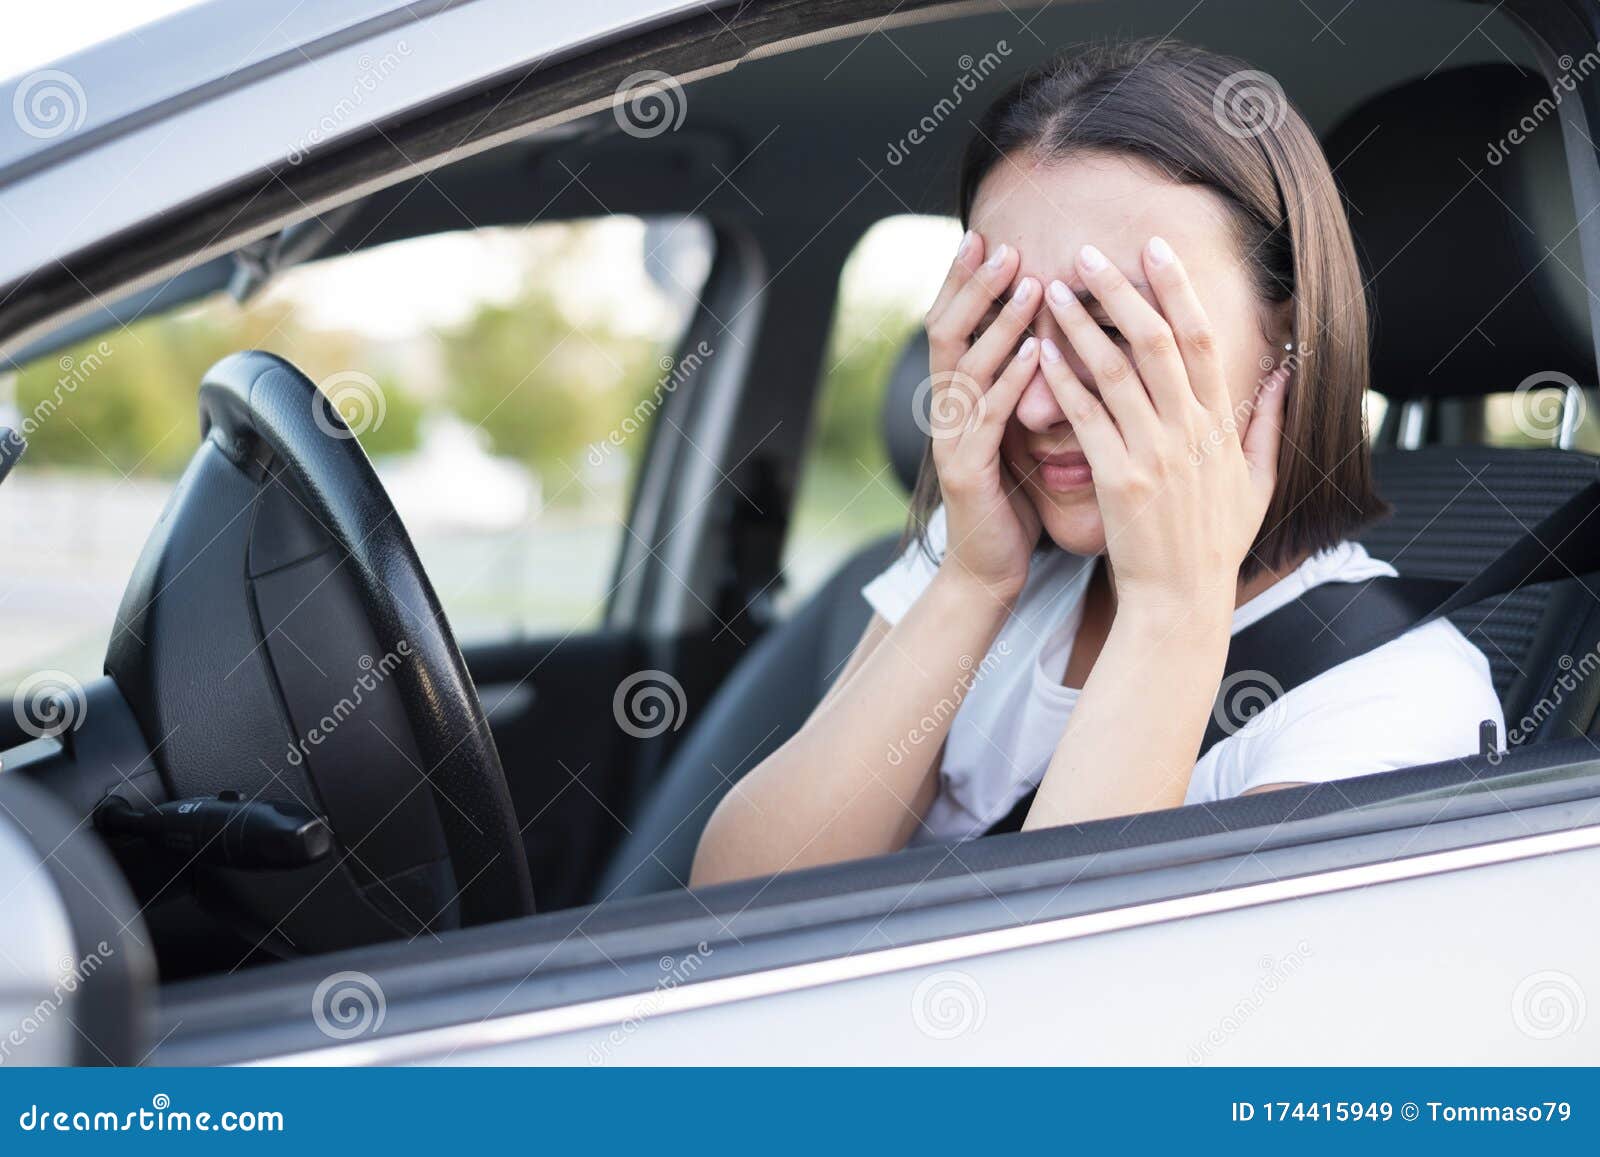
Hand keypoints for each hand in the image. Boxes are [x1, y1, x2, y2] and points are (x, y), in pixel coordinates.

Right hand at [922, 231, 1043, 602]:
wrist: (990, 569)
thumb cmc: (1012, 500)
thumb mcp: (1016, 433)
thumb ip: (1021, 388)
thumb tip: (1051, 333)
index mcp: (958, 399)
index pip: (953, 324)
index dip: (964, 281)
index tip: (988, 236)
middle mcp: (946, 411)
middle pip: (947, 332)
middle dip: (973, 286)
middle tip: (1002, 244)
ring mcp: (951, 440)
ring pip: (966, 367)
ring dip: (998, 322)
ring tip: (1029, 282)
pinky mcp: (966, 472)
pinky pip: (988, 417)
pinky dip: (1011, 381)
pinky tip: (1034, 353)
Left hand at [1036, 237, 1288, 614]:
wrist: (1182, 600)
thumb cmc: (1216, 544)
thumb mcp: (1258, 482)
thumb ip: (1268, 422)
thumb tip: (1287, 371)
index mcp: (1221, 424)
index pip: (1203, 339)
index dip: (1179, 288)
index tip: (1156, 249)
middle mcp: (1189, 430)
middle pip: (1155, 342)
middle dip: (1121, 290)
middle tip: (1089, 253)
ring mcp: (1153, 453)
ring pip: (1113, 371)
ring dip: (1082, 325)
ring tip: (1054, 289)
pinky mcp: (1118, 479)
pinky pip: (1085, 418)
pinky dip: (1062, 381)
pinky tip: (1040, 351)